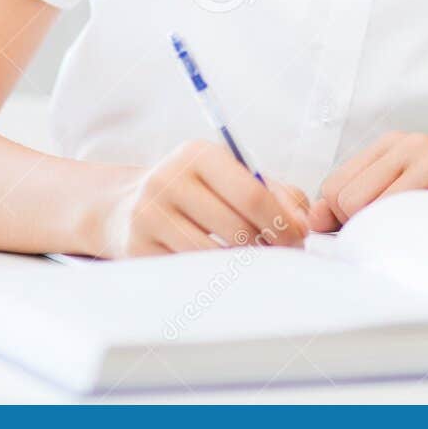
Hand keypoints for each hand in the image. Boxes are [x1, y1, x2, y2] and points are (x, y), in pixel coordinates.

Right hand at [99, 140, 309, 256]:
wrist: (126, 208)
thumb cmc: (195, 193)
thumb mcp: (232, 177)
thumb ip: (277, 193)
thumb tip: (302, 224)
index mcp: (199, 154)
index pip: (252, 194)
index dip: (281, 222)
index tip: (296, 239)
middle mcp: (170, 179)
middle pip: (236, 227)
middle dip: (266, 246)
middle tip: (279, 255)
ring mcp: (149, 214)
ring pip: (213, 254)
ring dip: (240, 264)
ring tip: (251, 262)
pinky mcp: (137, 247)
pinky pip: (188, 270)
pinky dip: (211, 274)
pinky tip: (218, 270)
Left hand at [308, 131, 427, 231]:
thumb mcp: (411, 194)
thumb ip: (366, 201)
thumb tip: (315, 223)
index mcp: (393, 144)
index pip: (332, 187)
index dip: (336, 221)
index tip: (360, 237)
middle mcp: (411, 144)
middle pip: (346, 200)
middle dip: (362, 230)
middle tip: (399, 238)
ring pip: (373, 210)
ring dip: (391, 236)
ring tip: (421, 236)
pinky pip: (413, 220)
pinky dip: (419, 240)